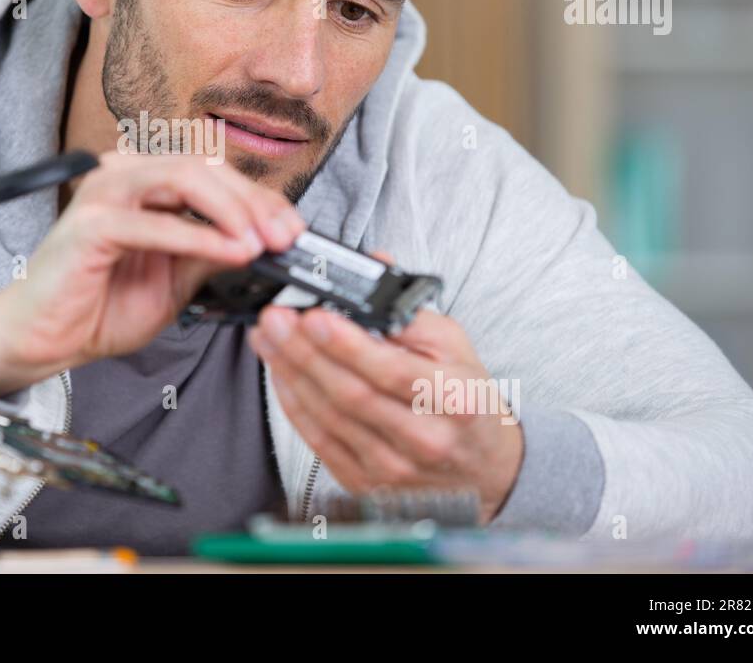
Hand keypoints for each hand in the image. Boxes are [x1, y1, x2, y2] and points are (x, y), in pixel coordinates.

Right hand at [0, 150, 305, 395]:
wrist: (44, 338)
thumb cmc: (99, 306)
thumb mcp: (175, 279)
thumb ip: (209, 252)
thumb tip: (261, 240)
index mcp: (143, 182)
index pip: (212, 174)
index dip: (258, 198)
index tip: (293, 228)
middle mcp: (122, 176)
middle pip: (203, 168)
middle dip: (253, 202)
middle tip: (286, 236)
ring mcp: (103, 194)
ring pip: (183, 180)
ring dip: (231, 211)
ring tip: (261, 243)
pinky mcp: (91, 224)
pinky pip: (157, 224)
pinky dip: (199, 238)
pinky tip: (231, 253)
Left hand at [247, 257, 523, 523]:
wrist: (484, 468)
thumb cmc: (467, 401)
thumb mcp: (456, 347)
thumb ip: (409, 310)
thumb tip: (372, 270)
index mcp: (454, 400)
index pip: (392, 370)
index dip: (347, 344)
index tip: (313, 317)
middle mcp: (424, 439)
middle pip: (351, 394)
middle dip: (304, 352)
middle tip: (275, 320)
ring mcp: (393, 468)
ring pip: (328, 417)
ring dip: (290, 373)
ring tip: (268, 339)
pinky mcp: (366, 483)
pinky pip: (319, 441)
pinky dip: (293, 404)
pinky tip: (280, 375)